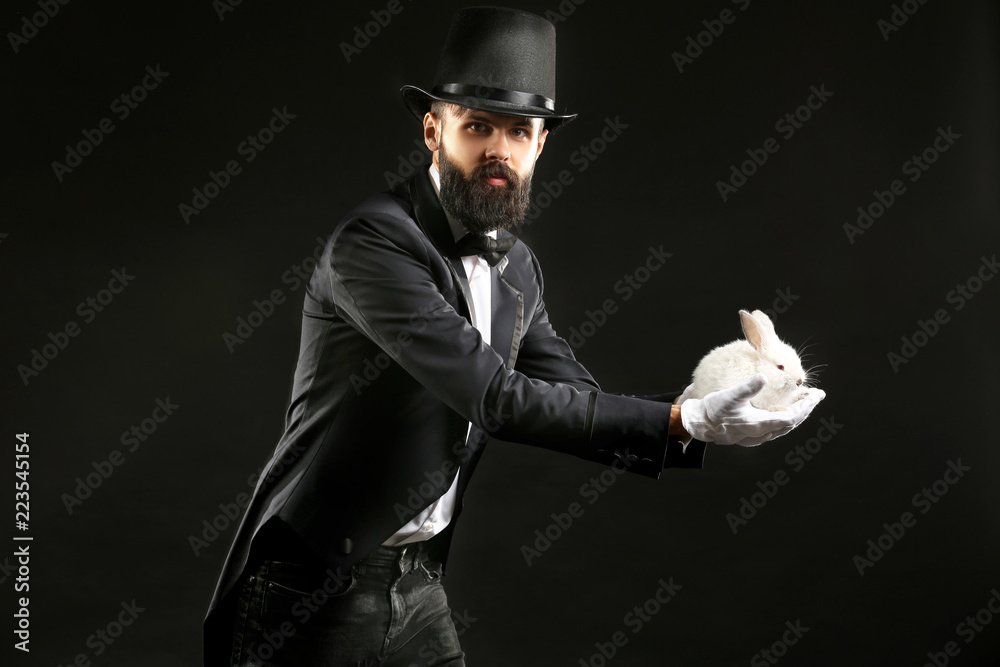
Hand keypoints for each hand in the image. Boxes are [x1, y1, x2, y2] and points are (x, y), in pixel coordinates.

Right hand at [679, 374, 824, 445]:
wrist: (698, 424)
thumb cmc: (713, 410)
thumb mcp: (729, 396)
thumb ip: (747, 388)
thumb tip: (764, 378)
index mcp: (759, 424)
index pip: (792, 417)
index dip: (806, 407)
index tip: (817, 395)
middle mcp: (761, 434)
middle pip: (791, 423)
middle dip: (805, 409)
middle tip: (816, 396)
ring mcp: (756, 437)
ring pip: (783, 427)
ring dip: (796, 415)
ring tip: (804, 402)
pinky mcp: (750, 436)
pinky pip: (774, 429)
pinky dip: (784, 419)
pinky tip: (784, 412)